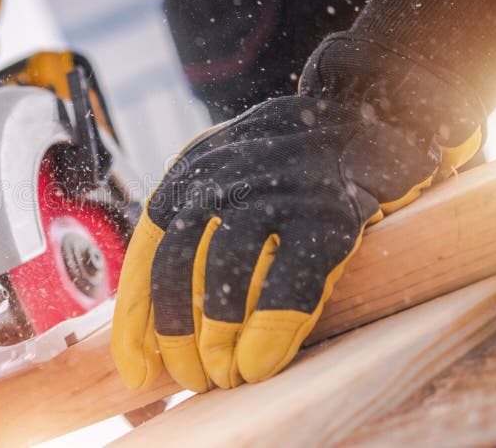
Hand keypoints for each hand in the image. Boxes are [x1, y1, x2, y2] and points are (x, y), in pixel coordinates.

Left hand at [112, 34, 484, 391]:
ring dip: (216, 336)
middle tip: (193, 379)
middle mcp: (220, 179)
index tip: (138, 372)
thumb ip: (189, 232)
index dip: (136, 321)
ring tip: (226, 376)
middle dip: (176, 334)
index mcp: (186, 177)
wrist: (359, 117)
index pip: (146, 255)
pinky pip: (290, 282)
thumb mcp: (221, 180)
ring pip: (223, 271)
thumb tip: (159, 324)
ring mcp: (272, 192)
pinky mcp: (324, 214)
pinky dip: (269, 331)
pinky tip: (260, 365)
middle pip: (174, 265)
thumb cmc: (280, 172)